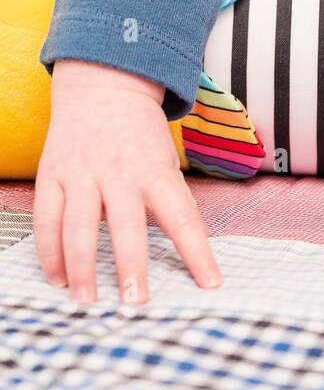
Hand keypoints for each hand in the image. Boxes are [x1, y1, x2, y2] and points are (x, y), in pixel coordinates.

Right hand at [34, 59, 221, 303]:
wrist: (103, 86)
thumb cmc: (141, 135)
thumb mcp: (166, 162)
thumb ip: (175, 201)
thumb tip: (196, 245)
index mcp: (155, 172)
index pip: (182, 217)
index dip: (198, 252)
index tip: (211, 284)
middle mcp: (118, 174)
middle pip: (125, 226)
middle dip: (131, 266)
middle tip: (136, 303)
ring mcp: (82, 174)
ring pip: (78, 226)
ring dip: (81, 267)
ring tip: (87, 300)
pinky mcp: (52, 175)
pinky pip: (46, 218)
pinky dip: (49, 251)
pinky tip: (57, 278)